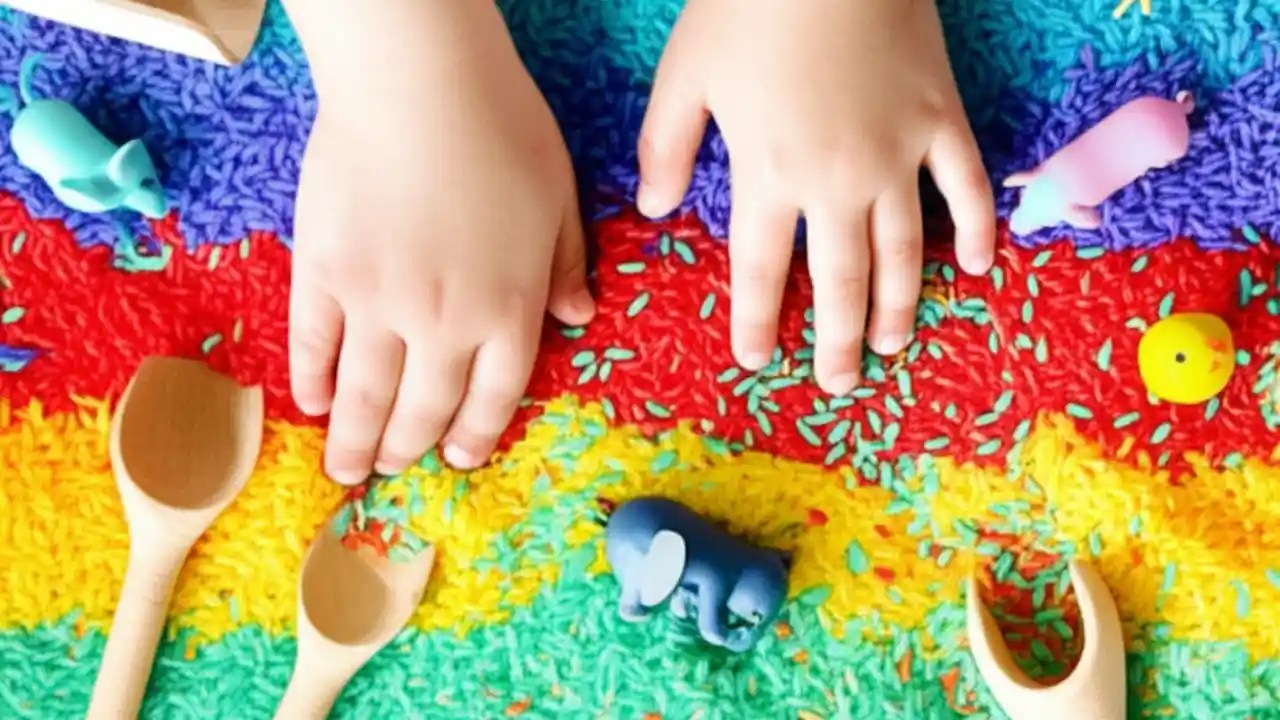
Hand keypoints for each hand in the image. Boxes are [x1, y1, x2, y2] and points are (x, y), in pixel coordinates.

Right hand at [286, 2, 592, 482]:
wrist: (419, 85)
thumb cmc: (502, 129)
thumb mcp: (559, 198)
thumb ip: (565, 264)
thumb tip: (578, 316)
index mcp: (508, 308)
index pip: (494, 394)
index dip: (475, 432)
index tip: (457, 457)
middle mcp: (444, 323)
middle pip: (425, 406)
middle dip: (410, 446)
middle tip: (394, 469)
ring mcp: (377, 303)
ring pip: (365, 393)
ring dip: (356, 438)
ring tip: (346, 469)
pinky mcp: (323, 274)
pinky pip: (314, 343)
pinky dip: (311, 379)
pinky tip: (310, 403)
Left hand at [638, 0, 994, 393]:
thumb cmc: (748, 5)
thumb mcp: (685, 74)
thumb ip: (666, 146)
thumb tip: (654, 207)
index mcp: (769, 173)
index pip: (760, 268)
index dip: (757, 318)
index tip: (756, 358)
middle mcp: (837, 181)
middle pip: (837, 279)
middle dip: (833, 338)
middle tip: (836, 383)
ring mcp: (898, 154)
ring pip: (902, 250)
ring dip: (896, 304)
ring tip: (890, 346)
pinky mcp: (941, 120)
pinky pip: (965, 187)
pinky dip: (976, 228)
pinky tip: (980, 266)